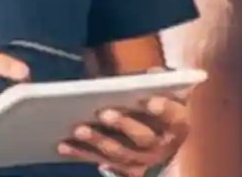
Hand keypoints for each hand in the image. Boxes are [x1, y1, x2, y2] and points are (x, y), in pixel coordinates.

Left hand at [57, 92, 188, 176]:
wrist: (161, 135)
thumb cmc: (158, 102)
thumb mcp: (164, 88)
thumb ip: (160, 80)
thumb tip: (153, 74)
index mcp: (178, 123)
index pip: (175, 117)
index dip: (164, 110)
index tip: (149, 100)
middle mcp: (163, 147)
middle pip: (144, 139)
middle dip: (123, 125)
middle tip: (103, 113)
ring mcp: (143, 161)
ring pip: (120, 154)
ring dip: (97, 142)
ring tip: (78, 130)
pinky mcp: (124, 169)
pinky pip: (101, 161)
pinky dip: (82, 154)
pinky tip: (63, 145)